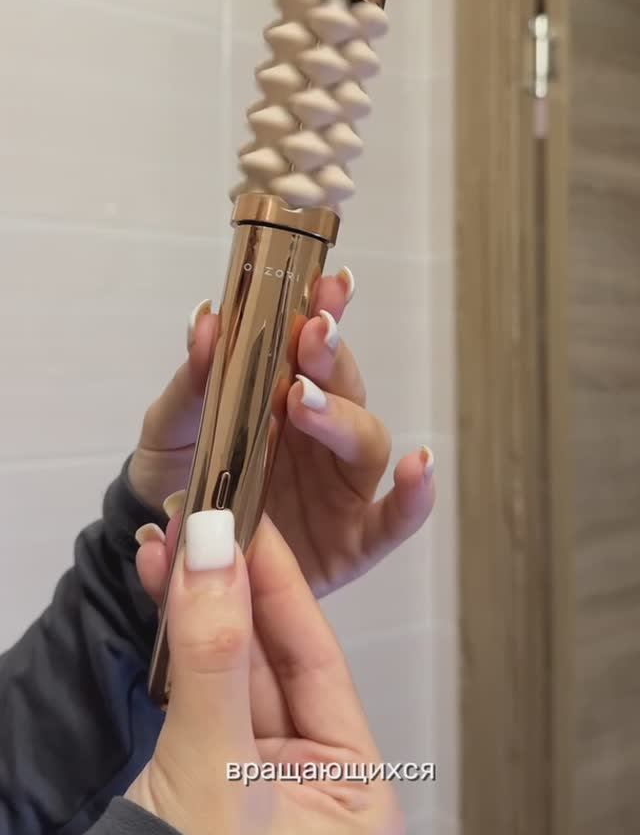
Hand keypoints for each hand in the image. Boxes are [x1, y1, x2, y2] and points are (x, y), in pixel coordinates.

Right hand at [128, 510, 402, 834]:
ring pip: (233, 660)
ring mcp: (267, 774)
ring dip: (199, 601)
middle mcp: (320, 781)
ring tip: (172, 544)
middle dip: (232, 585)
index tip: (252, 521)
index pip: (319, 658)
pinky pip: (204, 683)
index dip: (280, 582)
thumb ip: (215, 650)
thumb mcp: (212, 760)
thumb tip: (217, 551)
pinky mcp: (217, 767)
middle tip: (206, 522)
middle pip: (273, 653)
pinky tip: (166, 585)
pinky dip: (181, 637)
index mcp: (357, 793)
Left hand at [129, 268, 434, 595]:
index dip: (327, 312)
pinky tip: (419, 466)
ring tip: (305, 403)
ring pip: (367, 442)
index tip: (328, 284)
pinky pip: (395, 520)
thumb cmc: (181, 477)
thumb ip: (196, 378)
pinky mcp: (352, 542)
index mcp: (285, 398)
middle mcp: (322, 438)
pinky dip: (415, 495)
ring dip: (343, 417)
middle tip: (311, 336)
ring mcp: (341, 488)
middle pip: (345, 388)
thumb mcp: (174, 425)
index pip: (314, 349)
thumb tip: (209, 322)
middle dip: (331, 359)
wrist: (172, 550)